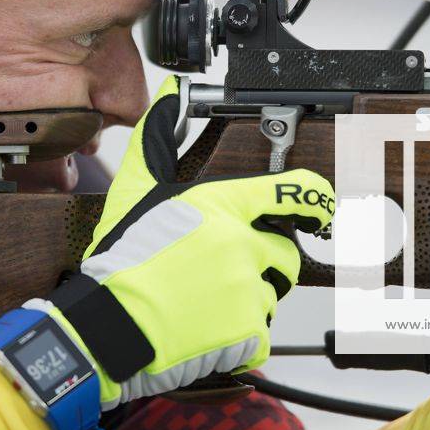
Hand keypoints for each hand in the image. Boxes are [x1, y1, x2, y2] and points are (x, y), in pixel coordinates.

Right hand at [80, 76, 333, 407]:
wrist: (108, 329)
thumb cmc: (121, 262)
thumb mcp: (134, 190)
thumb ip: (158, 135)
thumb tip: (170, 92)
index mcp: (222, 208)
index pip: (291, 193)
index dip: (315, 200)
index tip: (322, 211)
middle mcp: (242, 246)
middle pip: (284, 253)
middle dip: (263, 263)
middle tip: (221, 274)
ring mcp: (248, 291)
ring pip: (272, 295)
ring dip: (249, 300)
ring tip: (206, 302)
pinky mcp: (248, 334)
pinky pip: (262, 335)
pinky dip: (241, 337)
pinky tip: (207, 330)